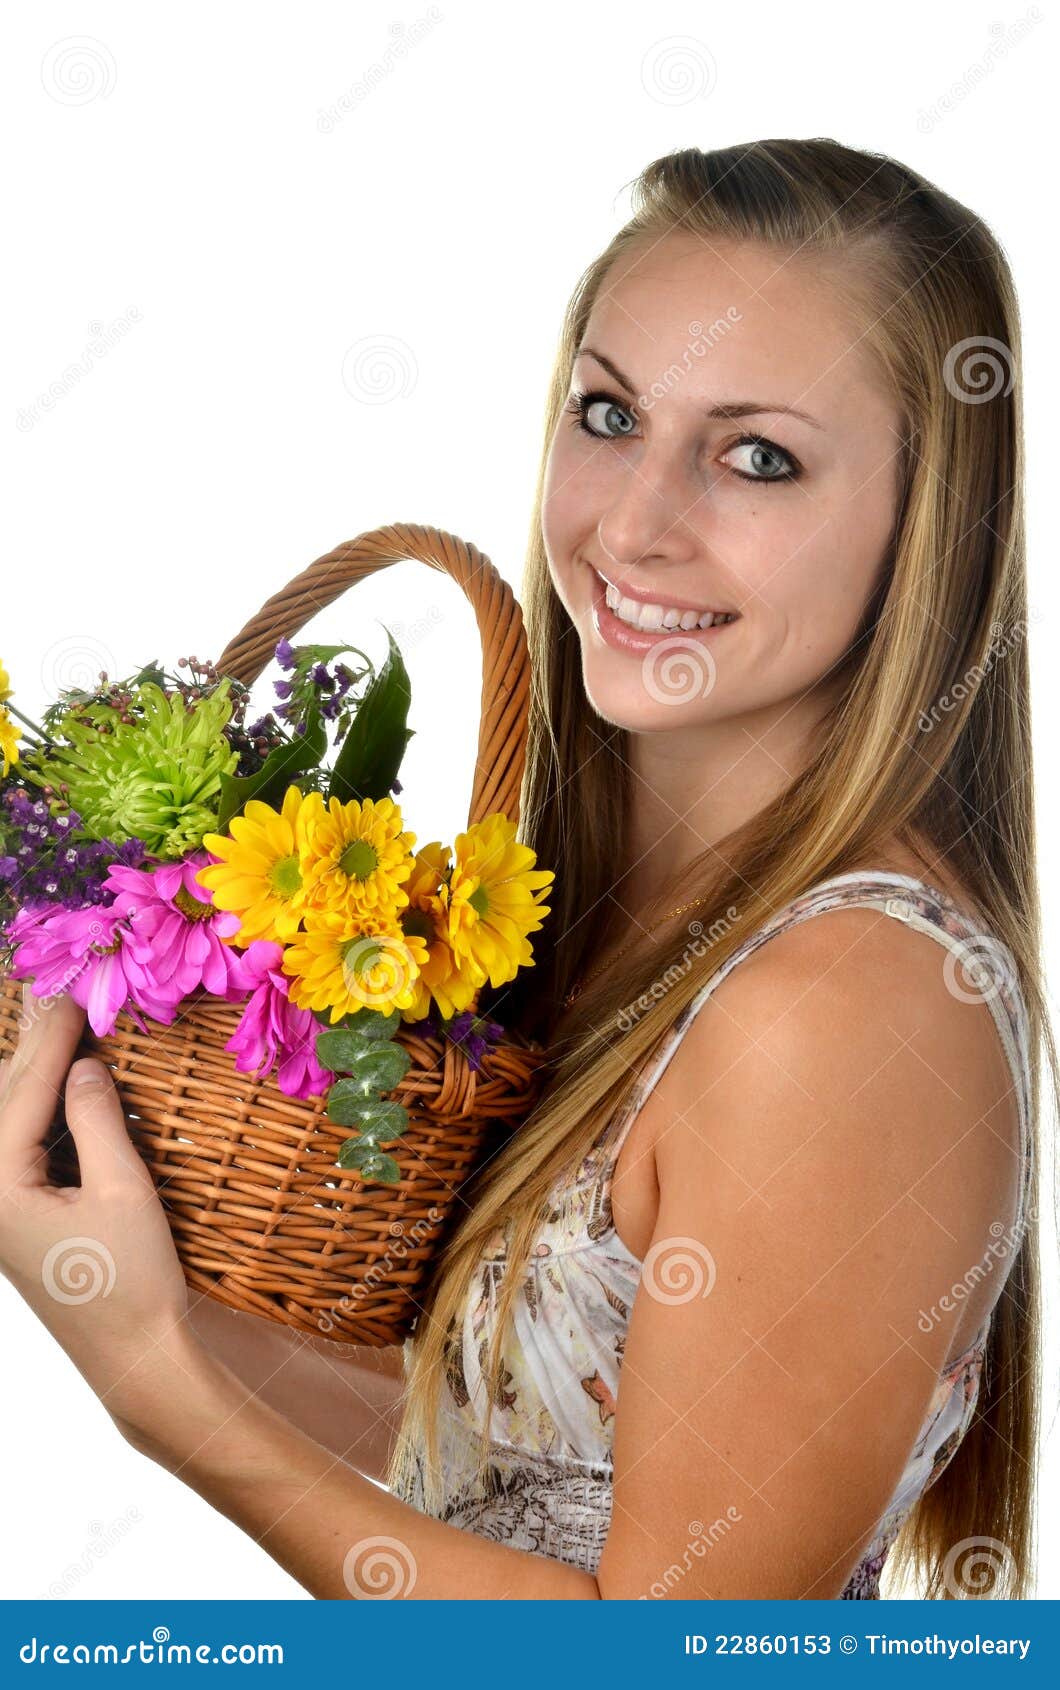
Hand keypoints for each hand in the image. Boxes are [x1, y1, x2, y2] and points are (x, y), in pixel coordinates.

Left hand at [0, 984, 199, 1432]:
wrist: (133, 1358)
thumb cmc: (131, 1282)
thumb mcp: (123, 1191)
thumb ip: (97, 1121)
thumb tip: (86, 1067)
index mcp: (1, 1190)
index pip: (24, 1096)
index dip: (53, 1042)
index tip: (74, 998)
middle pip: (6, 1106)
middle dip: (35, 1050)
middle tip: (63, 998)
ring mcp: (1, 1215)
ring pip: (13, 1127)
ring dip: (37, 1078)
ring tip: (60, 1029)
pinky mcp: (21, 1224)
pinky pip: (25, 1150)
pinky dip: (43, 1112)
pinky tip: (62, 1089)